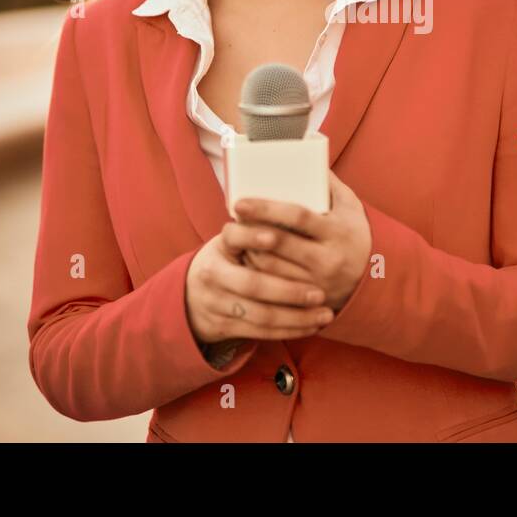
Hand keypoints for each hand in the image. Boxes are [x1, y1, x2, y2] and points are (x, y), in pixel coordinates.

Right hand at [184, 217, 336, 350]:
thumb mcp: (233, 239)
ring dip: (296, 317)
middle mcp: (212, 274)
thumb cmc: (231, 258)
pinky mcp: (224, 325)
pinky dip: (289, 330)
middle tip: (319, 293)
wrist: (191, 295)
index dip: (253, 236)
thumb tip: (304, 184)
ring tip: (325, 314)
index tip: (275, 236)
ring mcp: (216, 302)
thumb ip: (260, 222)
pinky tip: (312, 326)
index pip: (234, 237)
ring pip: (261, 315)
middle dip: (289, 291)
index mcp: (220, 245)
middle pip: (253, 284)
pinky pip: (260, 332)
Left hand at [232, 171, 370, 313]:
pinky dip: (256, 272)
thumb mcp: (350, 206)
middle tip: (230, 221)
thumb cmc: (354, 235)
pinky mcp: (307, 300)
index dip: (267, 208)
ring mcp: (317, 283)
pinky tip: (247, 259)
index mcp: (336, 231)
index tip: (240, 203)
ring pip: (270, 268)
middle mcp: (328, 259)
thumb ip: (329, 184)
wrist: (375, 280)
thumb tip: (306, 158)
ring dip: (248, 251)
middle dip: (249, 231)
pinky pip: (273, 287)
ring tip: (236, 238)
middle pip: (279, 243)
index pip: (298, 216)